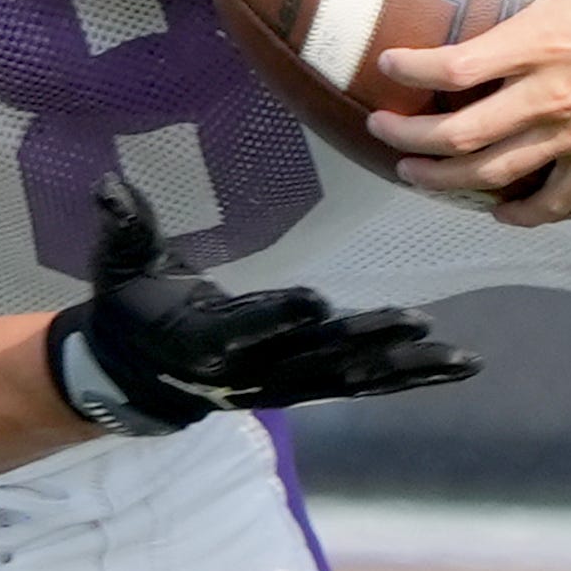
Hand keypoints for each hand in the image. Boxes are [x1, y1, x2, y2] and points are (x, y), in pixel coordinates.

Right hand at [45, 174, 477, 433]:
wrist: (138, 371)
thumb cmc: (134, 303)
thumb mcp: (123, 263)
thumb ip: (125, 227)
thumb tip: (109, 185)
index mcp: (201, 342)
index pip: (241, 332)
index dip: (275, 319)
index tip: (316, 301)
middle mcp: (249, 373)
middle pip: (312, 360)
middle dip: (365, 342)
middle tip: (415, 320)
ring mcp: (284, 384)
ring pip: (351, 379)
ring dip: (406, 367)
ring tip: (460, 357)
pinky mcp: (308, 384)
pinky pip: (366, 383)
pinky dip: (412, 375)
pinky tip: (459, 365)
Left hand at [368, 0, 570, 224]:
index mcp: (538, 43)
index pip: (449, 67)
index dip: (407, 69)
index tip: (385, 63)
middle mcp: (547, 98)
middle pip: (456, 137)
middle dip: (409, 138)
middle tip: (383, 129)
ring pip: (492, 176)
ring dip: (444, 180)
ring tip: (414, 172)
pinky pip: (550, 202)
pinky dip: (518, 211)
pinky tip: (498, 207)